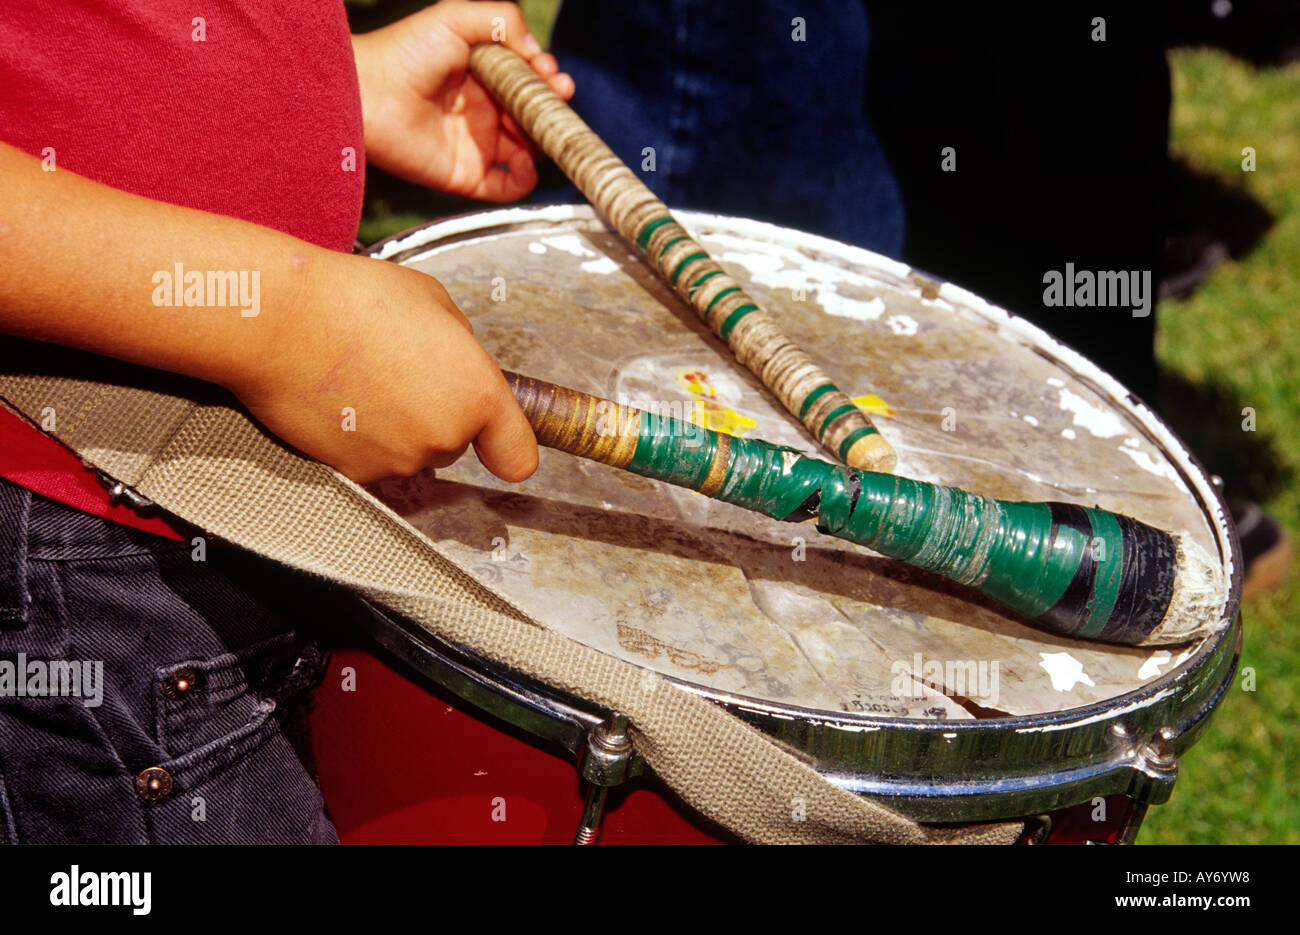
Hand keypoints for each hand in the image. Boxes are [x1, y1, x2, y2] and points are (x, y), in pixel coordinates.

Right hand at [228, 250, 537, 483]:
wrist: (278, 321)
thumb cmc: (352, 300)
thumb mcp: (436, 303)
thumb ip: (461, 347)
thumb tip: (457, 364)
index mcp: (477, 395)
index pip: (517, 453)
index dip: (509, 447)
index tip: (504, 445)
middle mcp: (443, 437)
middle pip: (453, 441)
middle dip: (434, 412)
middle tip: (399, 369)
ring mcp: (397, 460)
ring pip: (410, 451)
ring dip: (394, 425)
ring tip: (362, 377)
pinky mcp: (353, 472)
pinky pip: (370, 458)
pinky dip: (358, 437)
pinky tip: (339, 399)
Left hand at [352, 0, 574, 200]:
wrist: (366, 94)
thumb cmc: (404, 52)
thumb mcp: (455, 18)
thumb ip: (502, 20)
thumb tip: (538, 51)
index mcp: (484, 76)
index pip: (529, 83)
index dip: (547, 81)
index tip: (553, 76)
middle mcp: (483, 112)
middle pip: (534, 118)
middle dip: (552, 110)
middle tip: (558, 100)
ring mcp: (477, 145)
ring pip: (529, 151)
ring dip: (544, 142)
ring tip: (540, 128)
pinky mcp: (468, 176)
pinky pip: (509, 186)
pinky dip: (527, 179)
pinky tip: (525, 159)